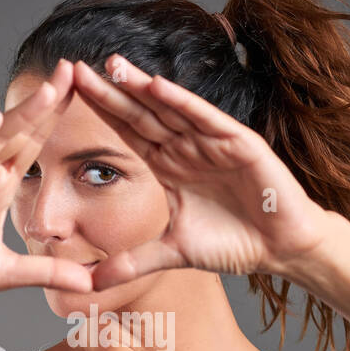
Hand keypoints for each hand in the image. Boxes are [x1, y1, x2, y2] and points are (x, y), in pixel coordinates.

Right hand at [0, 58, 94, 309]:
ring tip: (47, 91)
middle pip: (17, 131)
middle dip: (44, 103)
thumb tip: (90, 286)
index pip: (34, 146)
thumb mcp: (5, 273)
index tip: (85, 93)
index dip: (56, 120)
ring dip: (17, 115)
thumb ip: (47, 272)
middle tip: (71, 70)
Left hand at [70, 54, 330, 289]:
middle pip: (141, 115)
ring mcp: (211, 142)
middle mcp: (186, 148)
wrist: (280, 249)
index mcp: (169, 167)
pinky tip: (156, 85)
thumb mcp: (173, 253)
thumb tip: (89, 284)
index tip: (68, 96)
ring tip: (111, 66)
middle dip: (110, 93)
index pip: (128, 134)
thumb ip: (132, 263)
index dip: (101, 115)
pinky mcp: (238, 143)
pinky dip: (181, 102)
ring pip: (169, 110)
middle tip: (75, 69)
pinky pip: (205, 118)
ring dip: (140, 87)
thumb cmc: (234, 243)